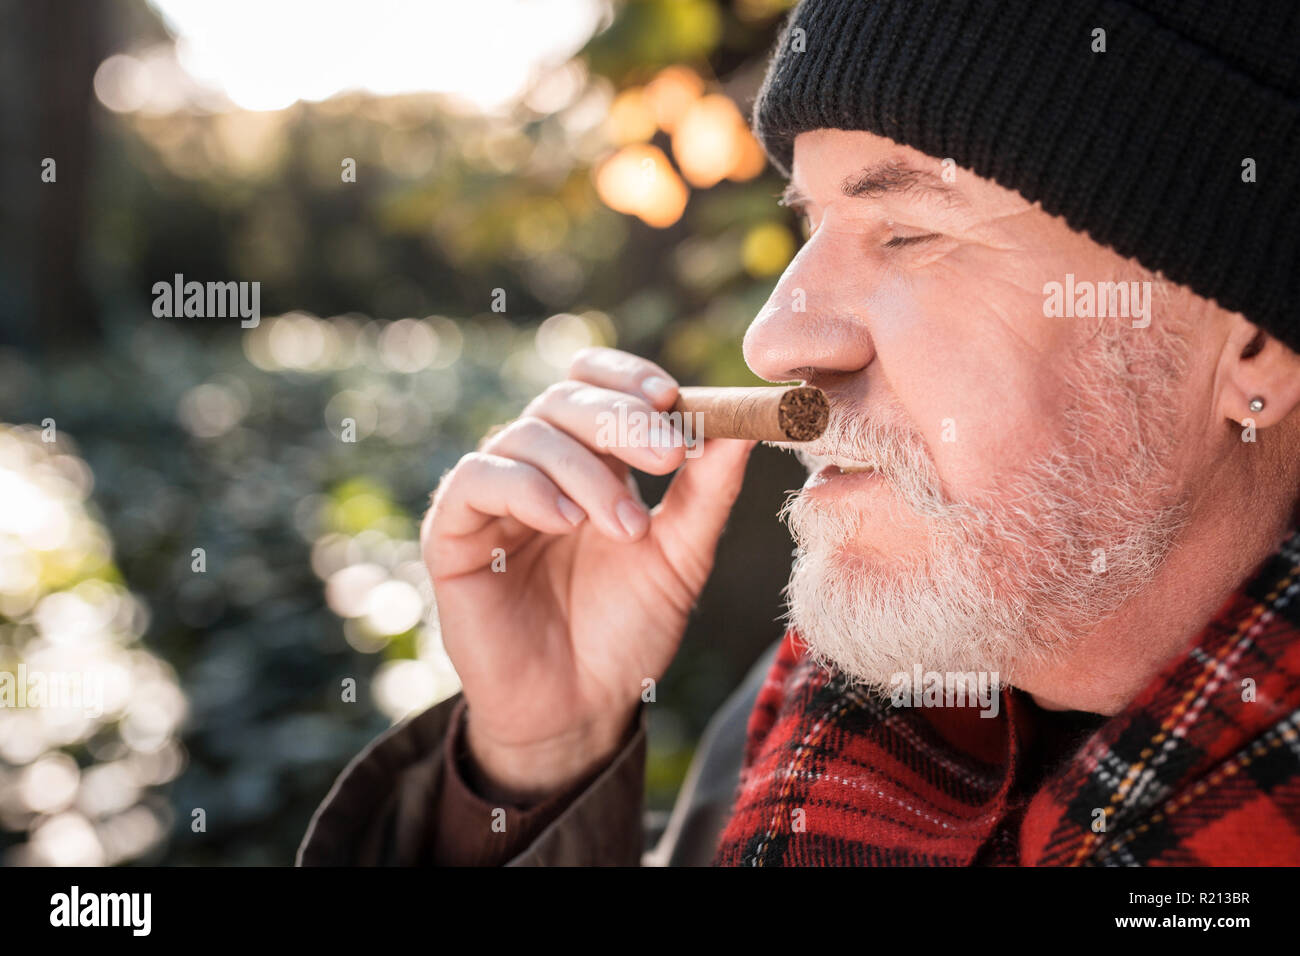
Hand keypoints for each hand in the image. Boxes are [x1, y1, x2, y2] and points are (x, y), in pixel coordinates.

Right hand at [420, 347, 754, 800]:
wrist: (580, 708)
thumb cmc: (627, 630)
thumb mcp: (681, 556)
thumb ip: (706, 492)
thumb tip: (744, 426)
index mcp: (589, 459)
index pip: (594, 382)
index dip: (628, 377)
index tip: (673, 397)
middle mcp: (538, 466)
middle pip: (564, 399)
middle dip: (621, 420)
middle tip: (668, 456)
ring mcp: (493, 496)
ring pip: (528, 436)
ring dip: (587, 471)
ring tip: (627, 528)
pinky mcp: (453, 532)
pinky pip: (477, 479)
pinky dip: (526, 487)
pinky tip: (565, 519)